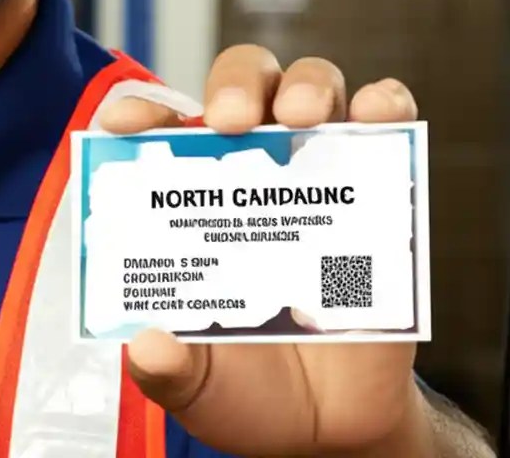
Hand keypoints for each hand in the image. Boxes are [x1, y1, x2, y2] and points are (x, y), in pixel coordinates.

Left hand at [102, 45, 425, 456]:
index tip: (124, 124)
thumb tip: (149, 347)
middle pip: (240, 89)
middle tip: (230, 122)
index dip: (138, 113)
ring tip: (301, 117)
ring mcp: (314, 179)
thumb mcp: (190, 384)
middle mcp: (247, 175)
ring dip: (307, 86)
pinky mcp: (378, 197)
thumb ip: (167, 368)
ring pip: (312, 91)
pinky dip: (385, 106)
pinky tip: (378, 113)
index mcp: (185, 204)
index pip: (155, 133)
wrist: (327, 428)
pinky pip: (385, 131)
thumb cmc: (241, 388)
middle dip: (233, 87)